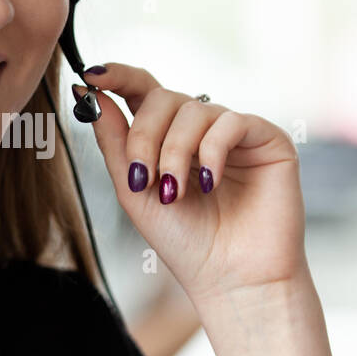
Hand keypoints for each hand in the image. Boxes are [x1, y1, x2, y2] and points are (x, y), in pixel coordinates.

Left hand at [74, 63, 307, 300]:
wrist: (231, 278)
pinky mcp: (267, 139)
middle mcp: (202, 128)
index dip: (118, 76)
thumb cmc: (185, 241)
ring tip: (176, 192)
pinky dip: (211, 152)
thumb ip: (114, 142)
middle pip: (162, 97)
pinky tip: (208, 183)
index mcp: (168, 136)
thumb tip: (88, 94)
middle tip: (142, 178)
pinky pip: (231, 122)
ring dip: (174, 152)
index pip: (142, 90)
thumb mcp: (134, 191)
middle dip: (144, 136)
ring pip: (193, 109)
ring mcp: (235, 132)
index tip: (90, 76)